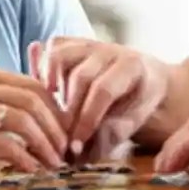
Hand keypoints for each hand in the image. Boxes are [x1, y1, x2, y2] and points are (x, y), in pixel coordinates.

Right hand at [0, 68, 67, 170]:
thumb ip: (1, 102)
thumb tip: (42, 120)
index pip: (34, 84)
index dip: (57, 108)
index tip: (67, 129)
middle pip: (34, 100)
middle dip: (56, 127)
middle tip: (67, 149)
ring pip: (24, 120)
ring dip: (45, 143)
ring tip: (55, 162)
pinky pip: (6, 143)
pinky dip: (25, 157)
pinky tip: (33, 169)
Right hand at [30, 38, 170, 160]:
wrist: (143, 77)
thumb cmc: (137, 103)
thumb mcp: (135, 121)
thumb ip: (113, 134)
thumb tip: (83, 147)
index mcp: (131, 66)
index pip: (103, 91)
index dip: (87, 120)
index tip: (76, 145)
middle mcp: (109, 49)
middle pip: (80, 77)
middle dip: (69, 111)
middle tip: (64, 137)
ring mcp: (88, 43)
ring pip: (59, 57)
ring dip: (52, 87)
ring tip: (56, 111)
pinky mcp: (73, 41)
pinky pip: (51, 48)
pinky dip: (44, 68)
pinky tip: (51, 92)